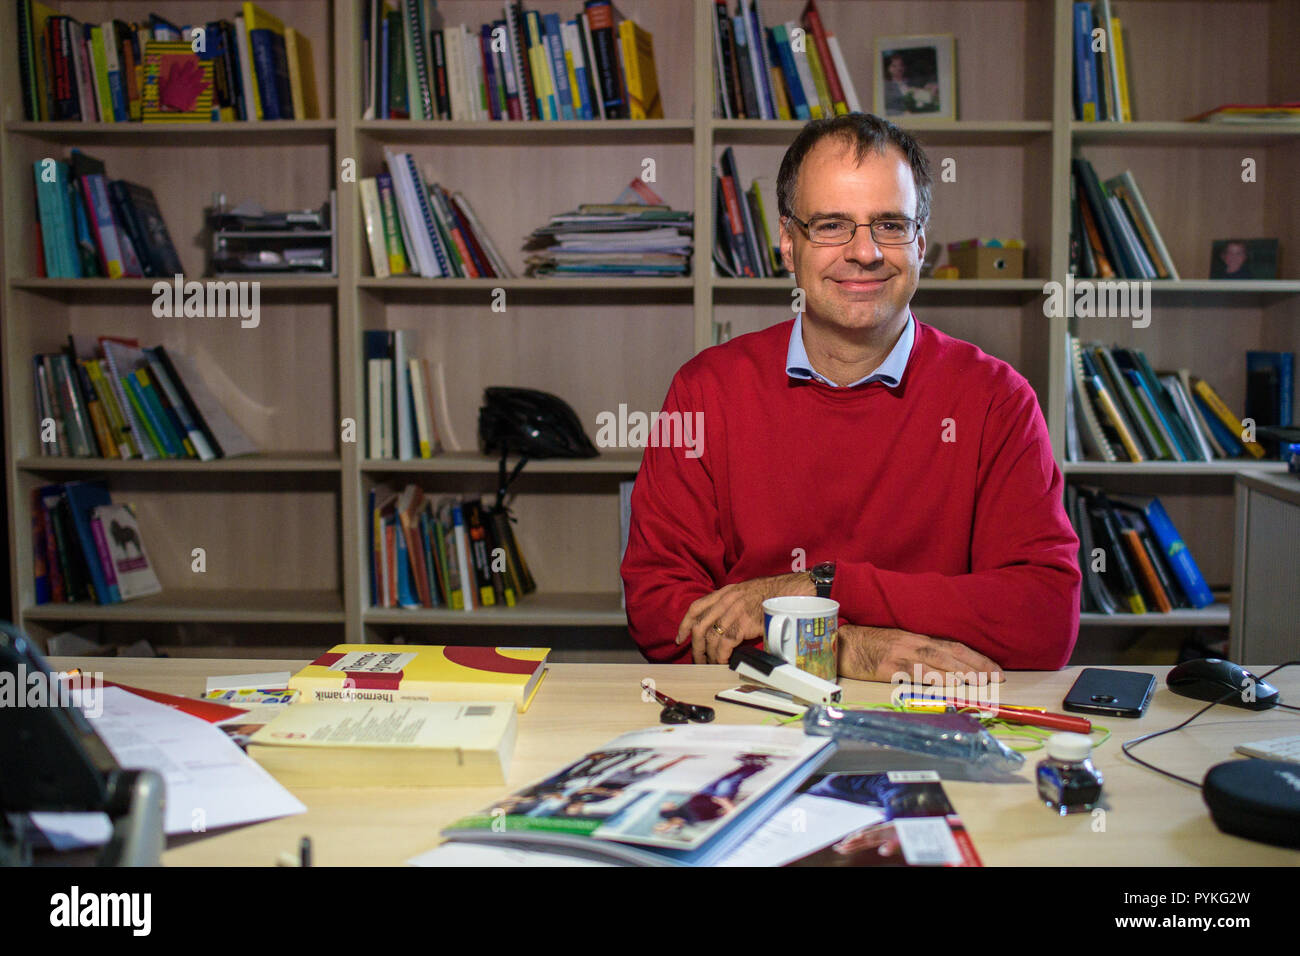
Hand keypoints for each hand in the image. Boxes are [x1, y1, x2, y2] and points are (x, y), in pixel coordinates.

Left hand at [676, 573, 810, 663]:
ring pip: (711, 637)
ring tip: (711, 663)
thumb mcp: (745, 593)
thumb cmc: (771, 595)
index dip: (685, 624)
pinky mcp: (743, 624)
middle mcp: (725, 601)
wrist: (788, 593)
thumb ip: (731, 605)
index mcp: (724, 593)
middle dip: (696, 646)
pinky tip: (723, 661)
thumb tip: (722, 625)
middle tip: (697, 658)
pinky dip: (721, 656)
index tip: (680, 638)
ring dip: (708, 654)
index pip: (696, 607)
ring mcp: (734, 612)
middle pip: (700, 626)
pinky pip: (725, 644)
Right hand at [837, 624, 1003, 684]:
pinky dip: (933, 678)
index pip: (954, 646)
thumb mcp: (898, 643)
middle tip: (997, 677)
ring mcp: (901, 654)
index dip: (976, 657)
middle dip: (977, 665)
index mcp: (917, 637)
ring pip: (937, 662)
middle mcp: (914, 643)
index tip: (995, 669)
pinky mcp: (888, 667)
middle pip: (952, 652)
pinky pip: (915, 672)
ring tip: (981, 681)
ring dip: (961, 671)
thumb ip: (919, 652)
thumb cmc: (867, 645)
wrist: (840, 644)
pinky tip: (948, 685)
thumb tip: (945, 668)